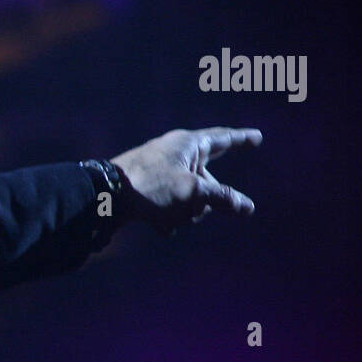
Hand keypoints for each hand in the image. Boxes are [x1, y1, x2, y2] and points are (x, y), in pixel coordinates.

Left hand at [111, 127, 261, 235]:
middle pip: (207, 182)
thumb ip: (222, 197)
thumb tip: (248, 208)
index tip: (257, 137)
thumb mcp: (192, 191)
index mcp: (188, 143)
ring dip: (183, 213)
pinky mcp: (148, 190)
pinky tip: (155, 223)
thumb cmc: (149, 185)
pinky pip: (171, 209)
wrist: (105, 196)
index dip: (242, 139)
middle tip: (190, 204)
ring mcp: (161, 172)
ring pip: (189, 199)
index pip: (223, 139)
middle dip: (202, 201)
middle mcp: (175, 154)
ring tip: (165, 214)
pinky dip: (167, 219)